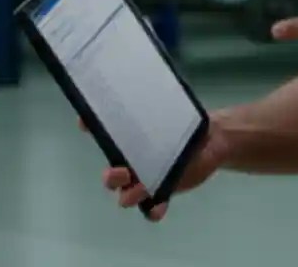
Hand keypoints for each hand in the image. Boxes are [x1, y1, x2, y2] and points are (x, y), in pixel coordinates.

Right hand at [81, 115, 228, 220]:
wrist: (210, 139)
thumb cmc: (182, 123)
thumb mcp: (170, 107)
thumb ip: (154, 101)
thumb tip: (143, 87)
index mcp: (129, 140)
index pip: (104, 133)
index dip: (91, 127)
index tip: (87, 123)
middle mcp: (132, 162)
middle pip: (112, 176)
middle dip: (112, 177)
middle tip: (123, 170)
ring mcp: (147, 178)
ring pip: (128, 194)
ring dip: (130, 194)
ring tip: (140, 189)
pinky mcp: (164, 190)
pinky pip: (153, 207)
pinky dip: (153, 210)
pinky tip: (158, 206)